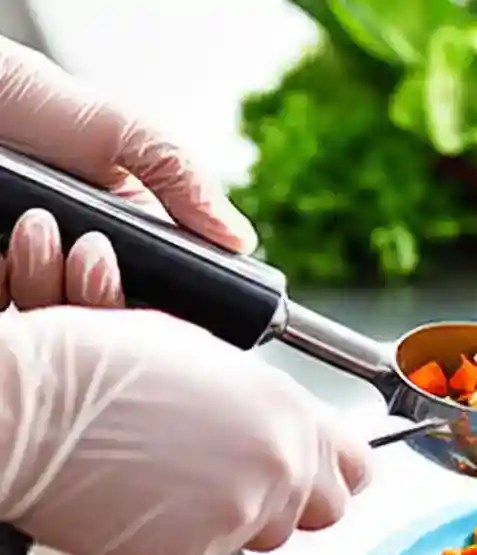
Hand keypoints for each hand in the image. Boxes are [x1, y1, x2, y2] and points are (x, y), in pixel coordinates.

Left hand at [0, 35, 255, 309]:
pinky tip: (1, 254)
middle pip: (106, 319)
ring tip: (31, 229)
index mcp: (121, 234)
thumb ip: (182, 180)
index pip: (156, 294)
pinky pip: (5, 314)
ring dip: (46, 286)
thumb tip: (240, 239)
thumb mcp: (120, 130)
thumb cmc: (21, 96)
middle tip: (89, 249)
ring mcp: (26, 272)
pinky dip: (7, 290)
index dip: (161, 305)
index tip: (158, 289)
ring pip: (55, 322)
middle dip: (99, 293)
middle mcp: (74, 260)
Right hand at [0, 306, 370, 554]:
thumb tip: (277, 426)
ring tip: (165, 477)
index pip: (356, 467)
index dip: (334, 469)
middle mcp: (276, 472)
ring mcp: (233, 521)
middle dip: (284, 498)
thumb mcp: (211, 360)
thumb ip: (264, 404)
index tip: (321, 471)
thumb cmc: (102, 366)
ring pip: (252, 538)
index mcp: (288, 416)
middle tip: (230, 475)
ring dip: (224, 519)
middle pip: (316, 511)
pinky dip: (166, 543)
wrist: (26, 407)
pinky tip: (133, 503)